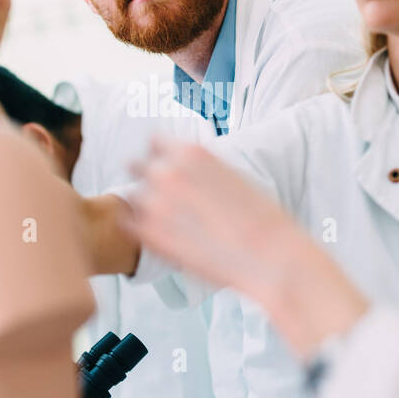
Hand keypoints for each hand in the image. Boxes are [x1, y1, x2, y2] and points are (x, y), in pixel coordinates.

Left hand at [124, 137, 368, 356]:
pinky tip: (163, 238)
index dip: (160, 156)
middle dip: (146, 178)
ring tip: (171, 223)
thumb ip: (200, 169)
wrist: (270, 256)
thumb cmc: (261, 218)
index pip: (154, 141)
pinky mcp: (148, 236)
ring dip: (145, 205)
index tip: (167, 170)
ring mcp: (154, 204)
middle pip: (135, 165)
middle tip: (165, 198)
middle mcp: (166, 172)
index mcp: (189, 152)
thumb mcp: (231, 175)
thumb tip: (186, 172)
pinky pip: (128, 224)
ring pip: (133, 196)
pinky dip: (139, 229)